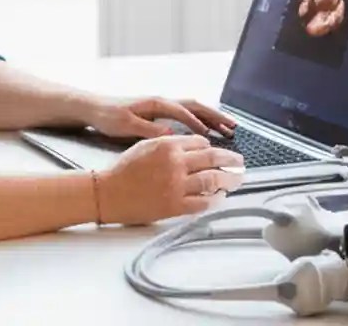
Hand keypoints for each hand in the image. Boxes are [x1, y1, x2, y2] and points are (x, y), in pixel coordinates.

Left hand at [87, 96, 237, 139]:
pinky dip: (200, 120)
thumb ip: (149, 130)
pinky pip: (187, 113)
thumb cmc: (108, 116)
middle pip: (196, 106)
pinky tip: (207, 130)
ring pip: (193, 108)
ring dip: (211, 117)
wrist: (94, 108)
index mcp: (156, 104)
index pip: (184, 112)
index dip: (199, 124)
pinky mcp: (160, 111)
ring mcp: (162, 105)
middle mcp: (162, 102)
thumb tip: (171, 135)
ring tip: (228, 128)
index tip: (213, 136)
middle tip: (233, 127)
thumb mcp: (126, 126)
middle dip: (215, 116)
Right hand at [96, 135, 244, 224]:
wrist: (106, 193)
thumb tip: (195, 147)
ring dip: (229, 179)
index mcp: (168, 145)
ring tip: (237, 180)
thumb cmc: (123, 170)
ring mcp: (176, 185)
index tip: (219, 152)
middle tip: (240, 163)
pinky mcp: (174, 206)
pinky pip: (202, 202)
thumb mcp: (146, 145)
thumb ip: (170, 144)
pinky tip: (220, 197)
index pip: (201, 143)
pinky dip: (215, 199)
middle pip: (213, 158)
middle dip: (231, 160)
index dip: (213, 147)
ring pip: (212, 180)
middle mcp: (175, 163)